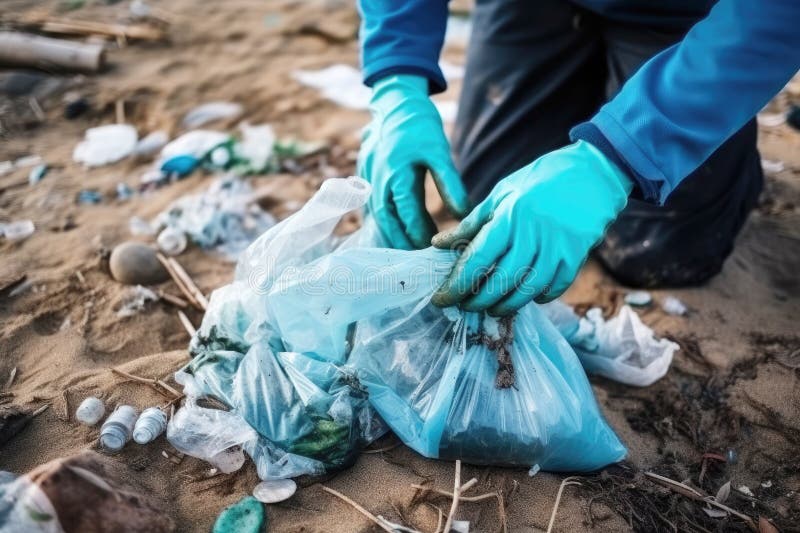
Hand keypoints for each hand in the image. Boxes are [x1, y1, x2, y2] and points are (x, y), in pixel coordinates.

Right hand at [357, 74, 469, 248]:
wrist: (394, 103)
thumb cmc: (419, 126)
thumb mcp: (439, 152)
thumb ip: (450, 184)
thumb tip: (464, 214)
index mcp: (397, 175)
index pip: (408, 214)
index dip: (420, 234)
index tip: (433, 250)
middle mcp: (378, 181)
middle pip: (388, 222)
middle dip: (402, 243)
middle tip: (418, 262)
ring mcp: (367, 181)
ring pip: (378, 218)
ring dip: (391, 237)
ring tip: (407, 254)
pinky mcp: (364, 180)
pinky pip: (372, 209)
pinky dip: (382, 224)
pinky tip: (393, 235)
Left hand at [431, 141, 632, 314]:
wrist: (594, 171)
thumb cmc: (541, 179)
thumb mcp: (503, 193)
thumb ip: (472, 222)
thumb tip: (438, 243)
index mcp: (509, 216)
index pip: (477, 259)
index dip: (457, 284)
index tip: (442, 299)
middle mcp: (533, 234)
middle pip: (501, 281)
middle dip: (479, 301)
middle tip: (466, 306)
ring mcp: (557, 246)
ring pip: (528, 290)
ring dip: (507, 305)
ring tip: (492, 308)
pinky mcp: (577, 255)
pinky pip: (556, 287)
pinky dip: (540, 297)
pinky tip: (527, 297)